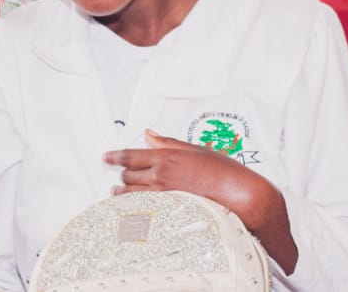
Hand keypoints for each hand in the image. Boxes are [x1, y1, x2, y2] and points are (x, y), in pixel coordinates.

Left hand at [103, 130, 282, 232]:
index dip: (114, 157)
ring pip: (132, 196)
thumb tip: (149, 134)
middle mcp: (161, 177)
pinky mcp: (169, 214)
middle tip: (118, 179)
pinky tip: (132, 212)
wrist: (242, 196)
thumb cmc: (224, 172)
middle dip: (122, 177)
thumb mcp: (195, 150)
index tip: (106, 157)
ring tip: (116, 196)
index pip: (130, 156)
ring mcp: (164, 198)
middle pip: (128, 177)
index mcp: (166, 158)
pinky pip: (143, 211)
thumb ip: (168, 143)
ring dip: (122, 195)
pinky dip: (135, 209)